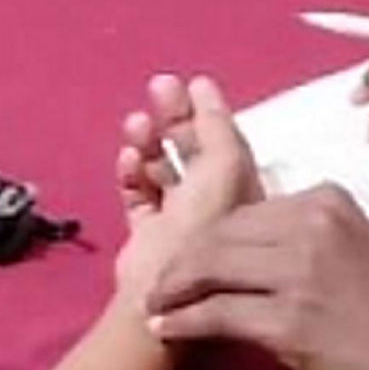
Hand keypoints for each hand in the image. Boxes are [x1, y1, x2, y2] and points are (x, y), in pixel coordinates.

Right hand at [111, 73, 255, 310]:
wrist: (163, 287)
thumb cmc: (205, 225)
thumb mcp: (222, 170)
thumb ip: (218, 132)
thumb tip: (207, 92)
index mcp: (241, 192)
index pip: (225, 143)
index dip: (210, 112)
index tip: (196, 81)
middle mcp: (214, 205)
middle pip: (194, 151)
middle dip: (177, 117)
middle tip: (161, 84)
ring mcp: (179, 221)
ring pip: (163, 169)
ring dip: (150, 142)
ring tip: (137, 121)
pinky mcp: (147, 236)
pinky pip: (138, 195)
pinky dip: (131, 174)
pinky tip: (127, 158)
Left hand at [143, 187, 368, 369]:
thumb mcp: (355, 250)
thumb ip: (304, 239)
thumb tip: (245, 249)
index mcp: (326, 200)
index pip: (243, 209)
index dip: (205, 236)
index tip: (184, 257)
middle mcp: (310, 224)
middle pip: (218, 233)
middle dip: (180, 260)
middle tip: (157, 285)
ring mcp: (299, 271)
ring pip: (209, 267)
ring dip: (172, 290)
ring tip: (154, 307)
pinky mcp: (288, 322)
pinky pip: (216, 314)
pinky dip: (184, 322)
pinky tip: (166, 330)